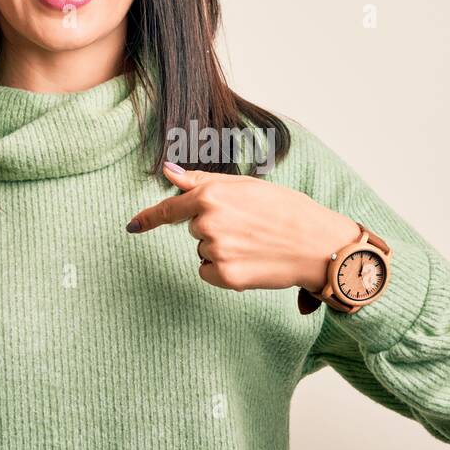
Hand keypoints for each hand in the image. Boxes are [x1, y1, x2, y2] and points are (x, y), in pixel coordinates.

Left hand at [125, 162, 360, 292]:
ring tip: (254, 242)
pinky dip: (224, 270)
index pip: (170, 209)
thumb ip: (202, 182)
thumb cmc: (286, 209)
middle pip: (193, 228)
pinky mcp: (225, 277)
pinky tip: (250, 261)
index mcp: (211, 197)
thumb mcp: (245, 186)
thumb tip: (168, 172)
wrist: (317, 244)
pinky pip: (208, 272)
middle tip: (249, 225)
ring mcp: (215, 252)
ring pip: (202, 251)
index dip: (149, 218)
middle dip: (214, 226)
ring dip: (221, 248)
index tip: (132, 226)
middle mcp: (208, 225)